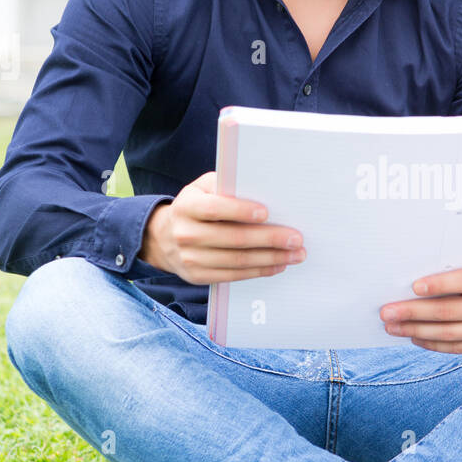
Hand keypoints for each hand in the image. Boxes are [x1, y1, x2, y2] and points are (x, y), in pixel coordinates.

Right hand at [139, 171, 305, 284]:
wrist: (164, 237)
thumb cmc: (196, 206)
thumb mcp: (202, 188)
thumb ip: (225, 186)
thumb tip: (262, 190)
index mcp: (187, 206)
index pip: (214, 209)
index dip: (240, 211)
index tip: (266, 213)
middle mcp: (186, 233)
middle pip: (233, 238)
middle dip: (269, 239)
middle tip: (296, 238)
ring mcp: (190, 258)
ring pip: (237, 260)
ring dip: (271, 258)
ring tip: (295, 254)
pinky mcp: (198, 276)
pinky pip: (234, 275)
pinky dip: (259, 270)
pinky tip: (278, 265)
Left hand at [379, 257, 461, 353]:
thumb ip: (458, 272)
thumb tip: (415, 285)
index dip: (438, 285)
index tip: (413, 287)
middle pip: (448, 312)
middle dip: (412, 313)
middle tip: (387, 312)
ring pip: (448, 334)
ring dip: (415, 331)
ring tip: (393, 327)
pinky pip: (457, 347)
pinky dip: (432, 344)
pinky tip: (414, 337)